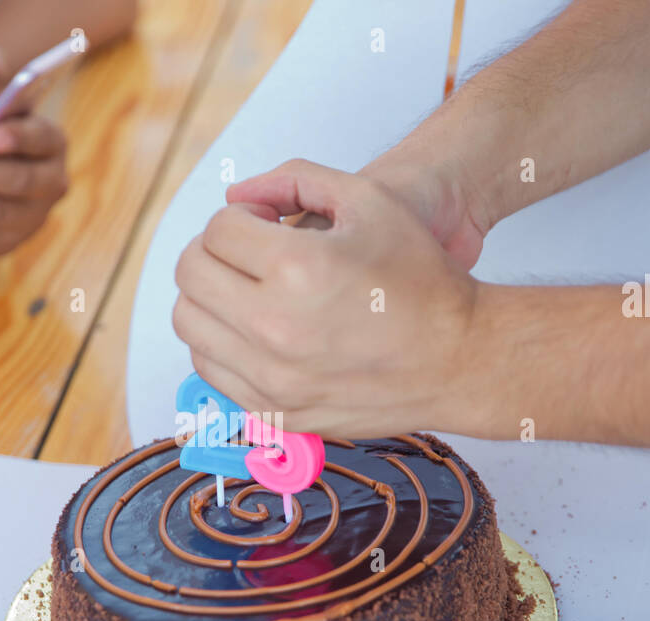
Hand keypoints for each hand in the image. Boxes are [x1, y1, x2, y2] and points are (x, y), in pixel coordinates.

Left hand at [174, 160, 496, 438]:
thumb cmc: (421, 279)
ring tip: (245, 289)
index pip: (217, 229)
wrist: (459, 359)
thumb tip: (238, 194)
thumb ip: (296, 179)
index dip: (239, 217)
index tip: (262, 224)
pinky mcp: (275, 412)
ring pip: (189, 324)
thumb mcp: (370, 199)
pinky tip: (254, 328)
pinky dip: (220, 343)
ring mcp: (272, 378)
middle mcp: (276, 328)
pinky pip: (211, 370)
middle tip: (243, 251)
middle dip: (212, 251)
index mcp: (298, 268)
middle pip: (190, 275)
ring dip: (208, 297)